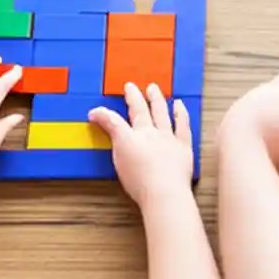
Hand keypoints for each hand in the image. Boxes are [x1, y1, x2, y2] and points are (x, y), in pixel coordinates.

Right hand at [90, 83, 192, 208]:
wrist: (164, 192)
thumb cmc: (140, 183)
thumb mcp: (119, 161)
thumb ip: (113, 137)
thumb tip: (102, 122)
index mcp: (132, 138)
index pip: (115, 121)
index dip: (104, 114)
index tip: (95, 112)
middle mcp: (150, 133)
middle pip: (140, 110)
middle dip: (134, 97)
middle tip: (130, 86)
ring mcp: (168, 138)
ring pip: (162, 112)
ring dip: (156, 99)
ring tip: (153, 88)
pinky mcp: (183, 146)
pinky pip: (183, 124)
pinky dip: (180, 113)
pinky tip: (179, 105)